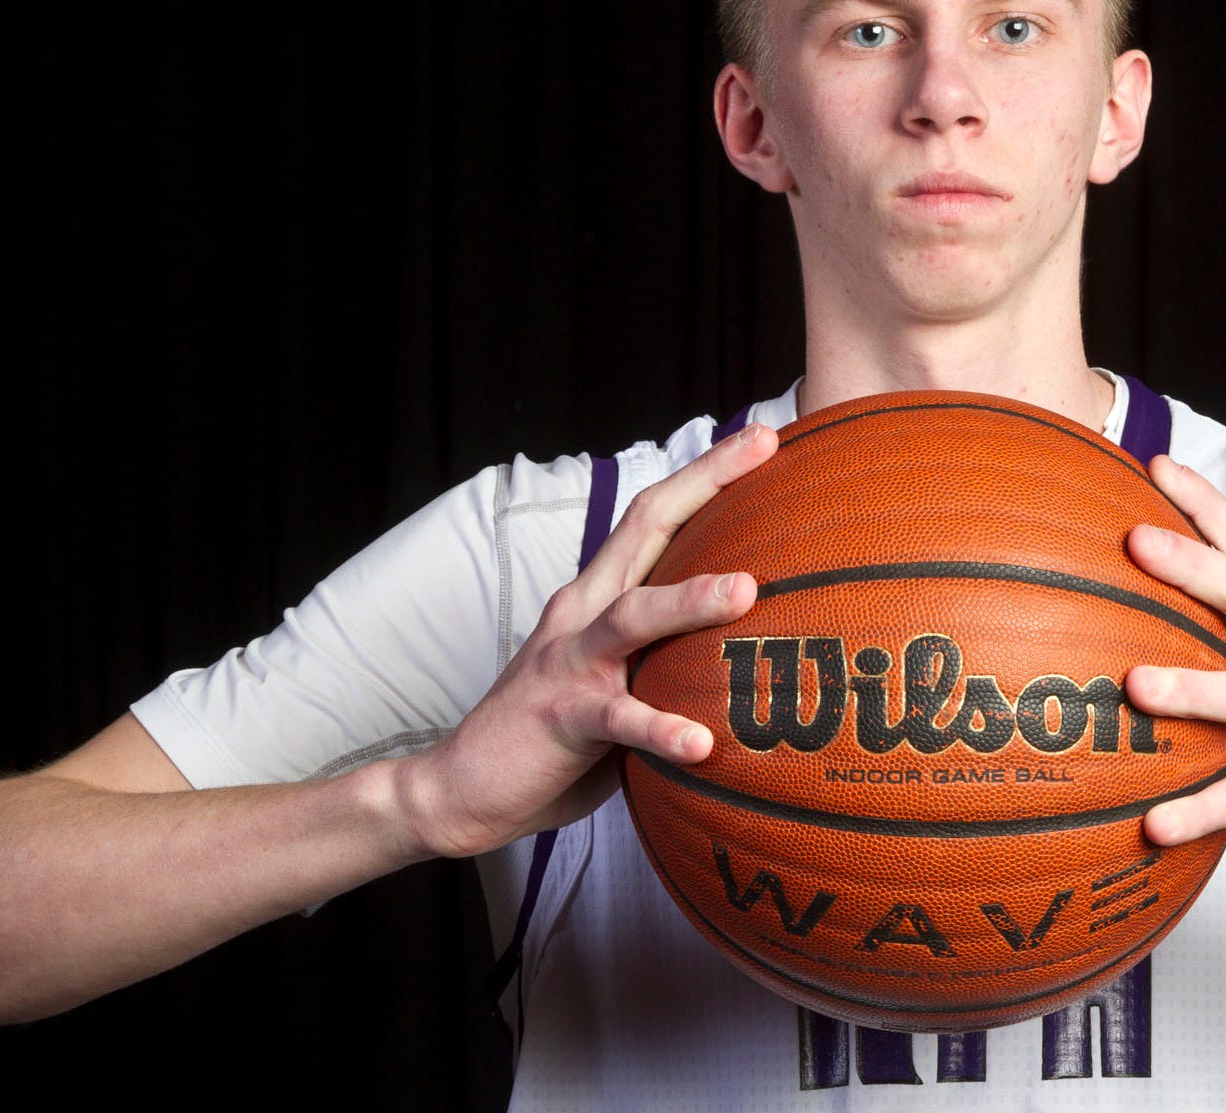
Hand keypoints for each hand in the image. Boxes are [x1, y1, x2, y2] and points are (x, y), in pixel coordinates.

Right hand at [398, 422, 778, 859]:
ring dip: (689, 600)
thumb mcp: (619, 681)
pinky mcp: (562, 716)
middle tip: (764, 447)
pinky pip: (618, 718)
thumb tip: (753, 653)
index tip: (761, 437)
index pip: (655, 517)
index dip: (705, 473)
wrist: (461, 786)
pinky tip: (701, 743)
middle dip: (705, 484)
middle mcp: (584, 613)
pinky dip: (660, 727)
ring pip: (633, 615)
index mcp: (598, 596)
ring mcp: (570, 661)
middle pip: (646, 529)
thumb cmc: (555, 737)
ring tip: (746, 590)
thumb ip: (668, 656)